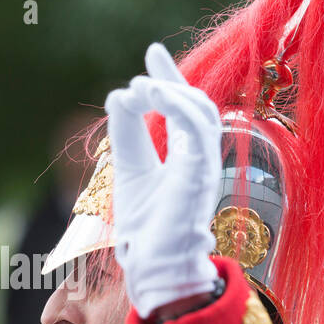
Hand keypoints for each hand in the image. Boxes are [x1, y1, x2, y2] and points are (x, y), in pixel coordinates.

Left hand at [104, 43, 221, 319]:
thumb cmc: (145, 229)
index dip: (169, 81)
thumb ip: (127, 136)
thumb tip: (119, 96)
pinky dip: (175, 106)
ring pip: (200, 113)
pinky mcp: (200, 175)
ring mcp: (204, 167)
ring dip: (171, 91)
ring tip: (143, 85)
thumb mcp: (129, 170)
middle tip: (150, 57)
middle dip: (173, 78)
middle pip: (198, 106)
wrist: (155, 267)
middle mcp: (200, 161)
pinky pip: (196, 129)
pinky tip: (152, 96)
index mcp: (186, 161)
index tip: (152, 56)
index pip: (183, 112)